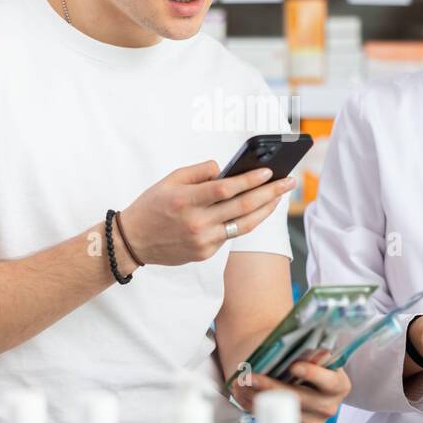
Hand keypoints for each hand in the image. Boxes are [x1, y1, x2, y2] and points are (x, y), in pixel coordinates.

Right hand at [119, 161, 293, 266]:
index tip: (269, 172)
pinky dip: (245, 222)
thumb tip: (225, 169)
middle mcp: (197, 223)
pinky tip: (256, 211)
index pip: (226, 189)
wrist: (133, 241)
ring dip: (266, 210)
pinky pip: (230, 236)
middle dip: (271, 193)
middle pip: (243, 207)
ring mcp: (203, 241)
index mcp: (186, 200)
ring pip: (244, 226)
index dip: (250, 180)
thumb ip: (198, 172)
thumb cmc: (152, 205)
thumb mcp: (170, 180)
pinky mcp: (205, 254)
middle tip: (289, 182)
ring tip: (280, 197)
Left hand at [231, 356, 350, 422]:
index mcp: (339, 384)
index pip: (329, 381)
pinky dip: (255, 405)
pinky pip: (273, 418)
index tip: (294, 365)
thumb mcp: (308, 350)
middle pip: (299, 399)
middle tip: (250, 376)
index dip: (313, 374)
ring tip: (239, 383)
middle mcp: (329, 405)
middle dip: (272, 387)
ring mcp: (313, 420)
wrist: (296, 370)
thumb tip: (291, 349)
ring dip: (256, 396)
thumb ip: (305, 350)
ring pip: (282, 411)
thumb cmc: (303, 355)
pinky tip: (241, 393)